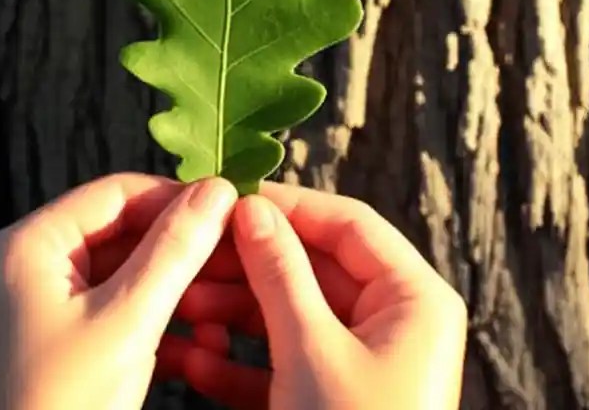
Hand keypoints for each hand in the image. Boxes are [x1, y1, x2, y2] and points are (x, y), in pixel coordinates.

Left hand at [0, 172, 237, 409]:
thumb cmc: (54, 404)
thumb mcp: (126, 322)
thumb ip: (174, 251)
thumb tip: (218, 190)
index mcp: (31, 244)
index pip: (119, 193)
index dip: (180, 199)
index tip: (236, 212)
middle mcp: (27, 268)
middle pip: (121, 235)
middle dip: (183, 254)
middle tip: (241, 266)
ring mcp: (37, 311)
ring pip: (122, 282)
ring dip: (176, 296)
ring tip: (227, 316)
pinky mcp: (51, 351)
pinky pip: (110, 320)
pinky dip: (153, 330)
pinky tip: (199, 352)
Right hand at [158, 182, 467, 409]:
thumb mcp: (312, 351)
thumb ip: (280, 274)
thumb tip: (251, 208)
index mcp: (413, 300)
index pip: (346, 225)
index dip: (285, 207)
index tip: (223, 198)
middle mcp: (393, 325)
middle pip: (311, 269)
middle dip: (245, 265)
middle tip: (187, 252)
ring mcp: (360, 366)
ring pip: (288, 318)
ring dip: (230, 313)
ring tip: (175, 304)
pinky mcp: (328, 403)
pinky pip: (280, 367)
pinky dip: (236, 363)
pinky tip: (185, 357)